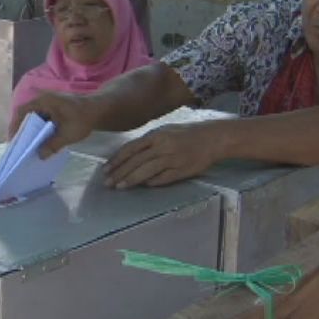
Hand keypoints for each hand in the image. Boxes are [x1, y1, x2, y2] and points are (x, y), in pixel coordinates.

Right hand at [11, 92, 99, 157]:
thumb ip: (53, 145)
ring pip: (33, 118)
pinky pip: (41, 119)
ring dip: (30, 131)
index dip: (15, 125)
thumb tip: (40, 156)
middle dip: (22, 130)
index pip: (22, 111)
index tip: (13, 140)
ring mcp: (48, 104)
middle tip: (18, 146)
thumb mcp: (68, 134)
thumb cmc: (83, 119)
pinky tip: (39, 141)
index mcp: (44, 101)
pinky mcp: (53, 109)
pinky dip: (38, 129)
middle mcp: (43, 100)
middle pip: (26, 115)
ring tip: (26, 146)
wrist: (99, 110)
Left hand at [104, 123, 223, 188]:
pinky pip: (163, 178)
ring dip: (131, 180)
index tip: (105, 169)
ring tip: (120, 187)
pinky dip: (152, 183)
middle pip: (136, 161)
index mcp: (156, 135)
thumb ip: (147, 143)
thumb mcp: (164, 131)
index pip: (130, 149)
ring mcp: (172, 159)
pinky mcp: (182, 170)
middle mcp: (162, 146)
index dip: (116, 160)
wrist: (212, 138)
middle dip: (119, 173)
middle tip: (108, 183)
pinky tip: (143, 186)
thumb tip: (128, 156)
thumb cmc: (185, 134)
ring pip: (147, 171)